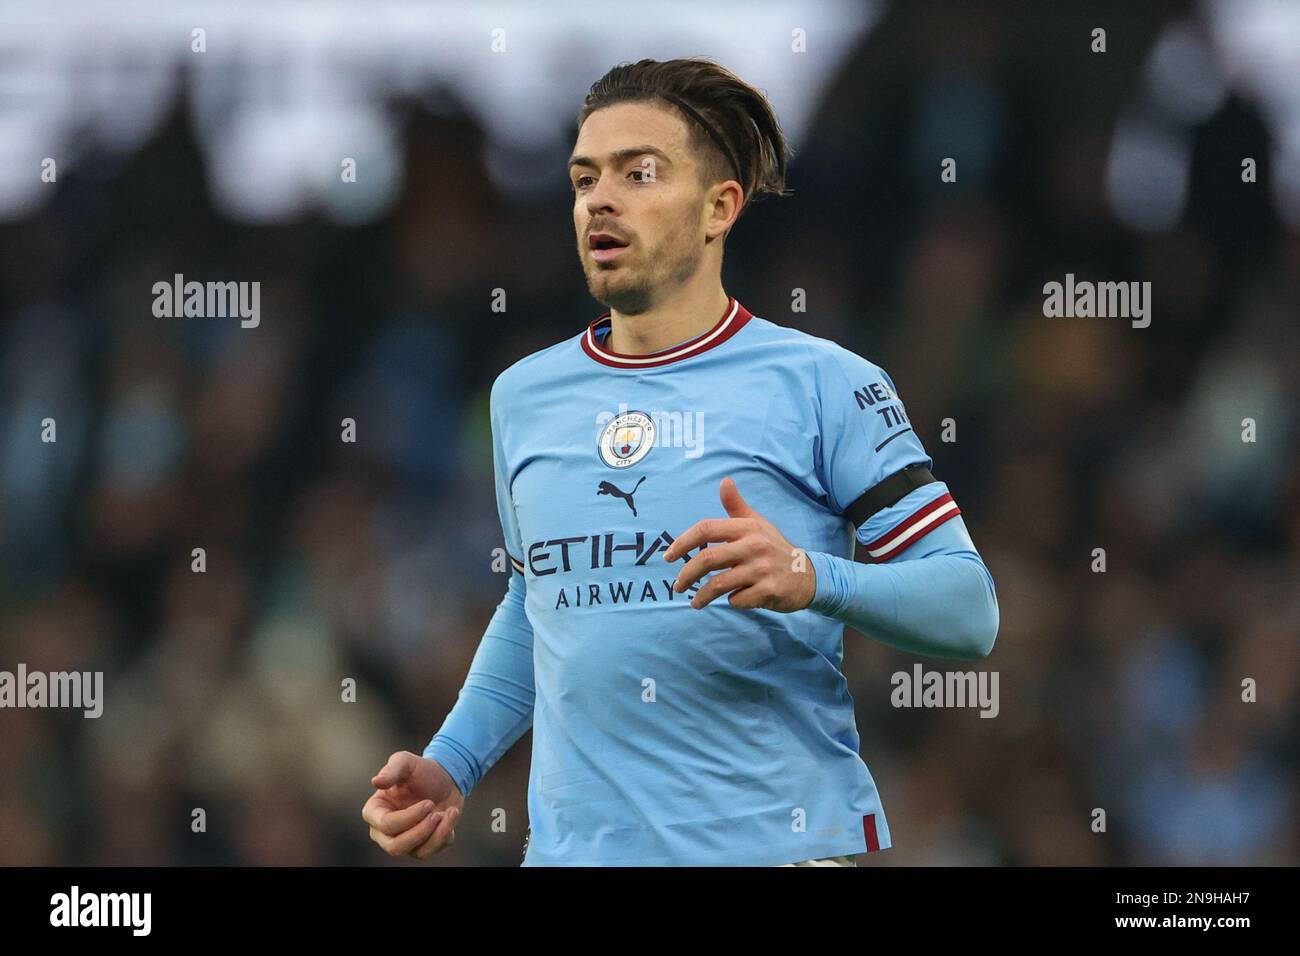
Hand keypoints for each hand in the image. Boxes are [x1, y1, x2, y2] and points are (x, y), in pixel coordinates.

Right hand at [362, 751, 463, 860]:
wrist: (444, 779)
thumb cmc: (420, 770)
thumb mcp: (406, 762)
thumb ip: (391, 770)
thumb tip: (376, 782)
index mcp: (375, 811)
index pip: (385, 825)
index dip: (408, 817)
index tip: (428, 802)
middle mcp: (384, 832)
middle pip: (396, 846)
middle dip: (421, 831)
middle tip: (437, 813)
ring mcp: (403, 841)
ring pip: (417, 853)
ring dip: (437, 834)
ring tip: (449, 812)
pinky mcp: (421, 847)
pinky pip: (432, 851)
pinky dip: (445, 835)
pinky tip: (450, 815)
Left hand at [662, 476, 816, 611]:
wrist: (808, 575)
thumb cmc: (775, 547)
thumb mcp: (757, 523)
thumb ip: (736, 506)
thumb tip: (724, 481)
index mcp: (747, 527)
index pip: (706, 529)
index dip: (683, 542)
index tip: (668, 556)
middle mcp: (754, 546)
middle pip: (707, 559)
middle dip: (686, 575)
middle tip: (677, 586)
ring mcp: (761, 569)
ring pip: (718, 584)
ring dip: (701, 596)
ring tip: (695, 602)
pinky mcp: (768, 591)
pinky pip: (736, 600)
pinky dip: (730, 602)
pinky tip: (731, 600)